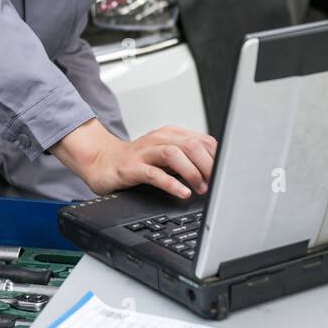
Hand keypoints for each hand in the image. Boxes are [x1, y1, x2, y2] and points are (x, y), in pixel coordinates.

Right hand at [52, 118, 217, 200]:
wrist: (101, 162)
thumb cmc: (136, 161)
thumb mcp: (165, 156)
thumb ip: (187, 159)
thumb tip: (215, 171)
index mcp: (171, 134)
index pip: (202, 140)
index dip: (217, 157)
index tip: (226, 173)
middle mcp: (159, 139)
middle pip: (191, 145)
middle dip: (208, 165)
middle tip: (216, 183)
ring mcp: (145, 152)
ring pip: (174, 153)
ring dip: (192, 172)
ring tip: (201, 188)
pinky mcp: (132, 167)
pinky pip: (154, 173)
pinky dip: (171, 183)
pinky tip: (182, 192)